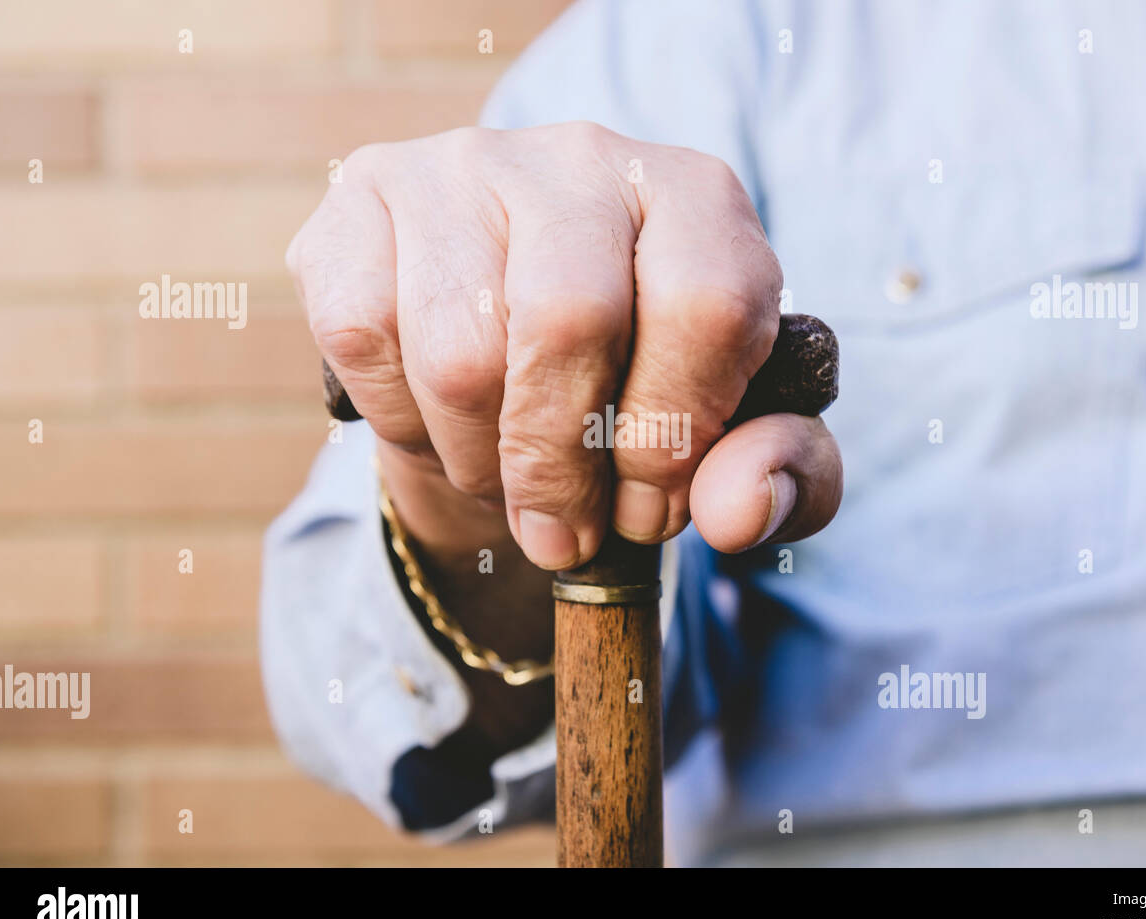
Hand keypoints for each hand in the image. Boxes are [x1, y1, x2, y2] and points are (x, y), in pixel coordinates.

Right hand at [286, 122, 841, 569]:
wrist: (518, 346)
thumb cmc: (639, 393)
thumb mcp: (740, 440)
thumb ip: (781, 476)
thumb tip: (737, 511)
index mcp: (698, 197)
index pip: (706, 306)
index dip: (674, 435)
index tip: (647, 510)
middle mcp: (583, 157)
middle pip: (567, 322)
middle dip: (563, 468)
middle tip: (563, 534)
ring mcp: (463, 164)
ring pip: (458, 353)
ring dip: (480, 460)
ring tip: (504, 473)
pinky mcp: (364, 195)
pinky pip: (365, 338)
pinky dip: (402, 421)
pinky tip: (439, 422)